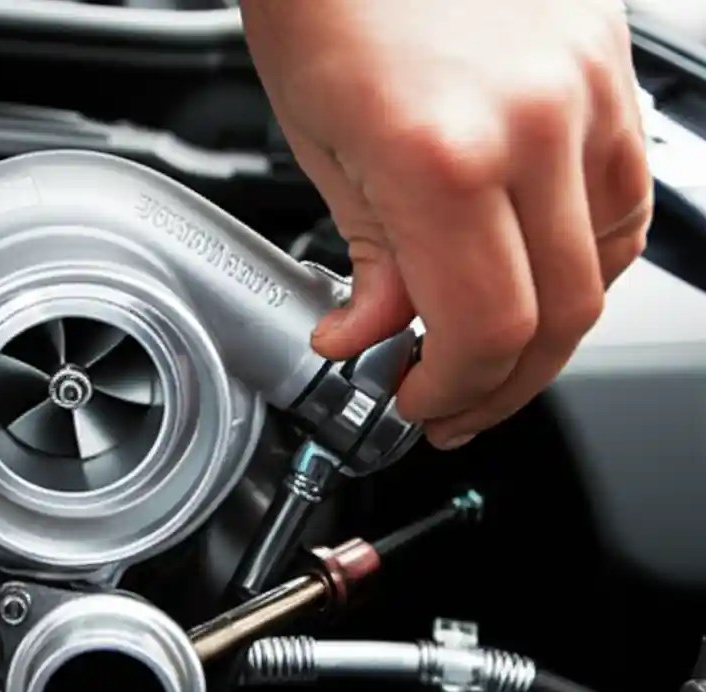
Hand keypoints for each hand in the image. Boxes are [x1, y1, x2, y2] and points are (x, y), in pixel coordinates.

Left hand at [242, 0, 651, 447]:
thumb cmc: (321, 0)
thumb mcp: (318, 146)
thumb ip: (370, 256)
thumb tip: (380, 334)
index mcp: (442, 155)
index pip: (487, 329)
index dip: (457, 389)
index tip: (418, 399)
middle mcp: (535, 122)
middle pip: (561, 313)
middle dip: (502, 380)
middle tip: (452, 400)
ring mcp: (586, 88)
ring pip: (609, 261)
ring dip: (550, 326)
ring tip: (489, 346)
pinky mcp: (609, 65)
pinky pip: (624, 193)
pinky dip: (587, 252)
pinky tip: (538, 268)